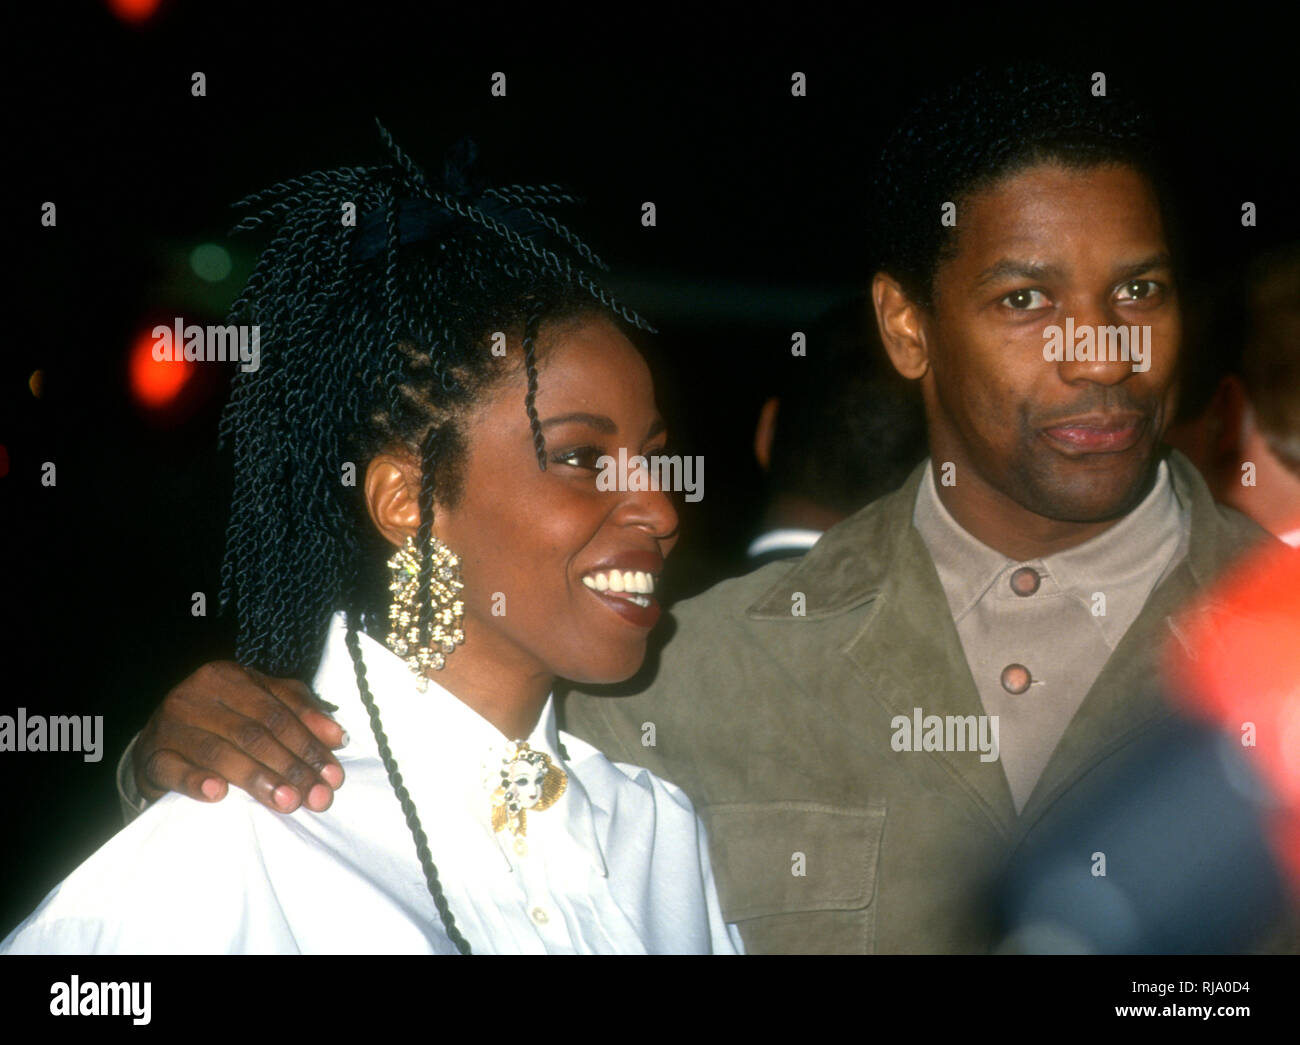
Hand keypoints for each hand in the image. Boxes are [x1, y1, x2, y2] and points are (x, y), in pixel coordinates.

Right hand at [133, 662, 345, 813]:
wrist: (160, 739)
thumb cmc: (221, 720)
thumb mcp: (261, 705)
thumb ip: (300, 713)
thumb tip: (338, 736)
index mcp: (228, 677)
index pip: (277, 712)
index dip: (308, 744)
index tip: (333, 776)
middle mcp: (197, 695)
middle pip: (253, 734)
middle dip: (290, 767)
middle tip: (316, 796)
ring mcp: (170, 725)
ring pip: (219, 752)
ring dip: (256, 778)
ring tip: (285, 801)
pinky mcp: (151, 756)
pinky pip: (173, 769)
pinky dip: (196, 780)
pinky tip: (218, 794)